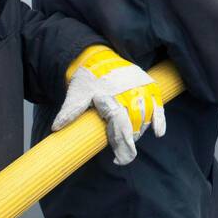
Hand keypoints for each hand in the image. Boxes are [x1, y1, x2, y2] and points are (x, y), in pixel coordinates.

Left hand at [53, 45, 165, 164]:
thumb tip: (57, 127)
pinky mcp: (149, 86)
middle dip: (128, 142)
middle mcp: (129, 94)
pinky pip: (158, 106)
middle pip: (134, 126)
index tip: (118, 160)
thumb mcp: (76, 93)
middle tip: (120, 152)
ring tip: (129, 139)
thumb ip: (70, 110)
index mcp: (110, 98)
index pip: (120, 128)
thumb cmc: (87, 78)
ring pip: (145, 119)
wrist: (99, 56)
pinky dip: (160, 120)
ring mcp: (141, 90)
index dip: (122, 147)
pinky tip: (158, 133)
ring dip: (138, 132)